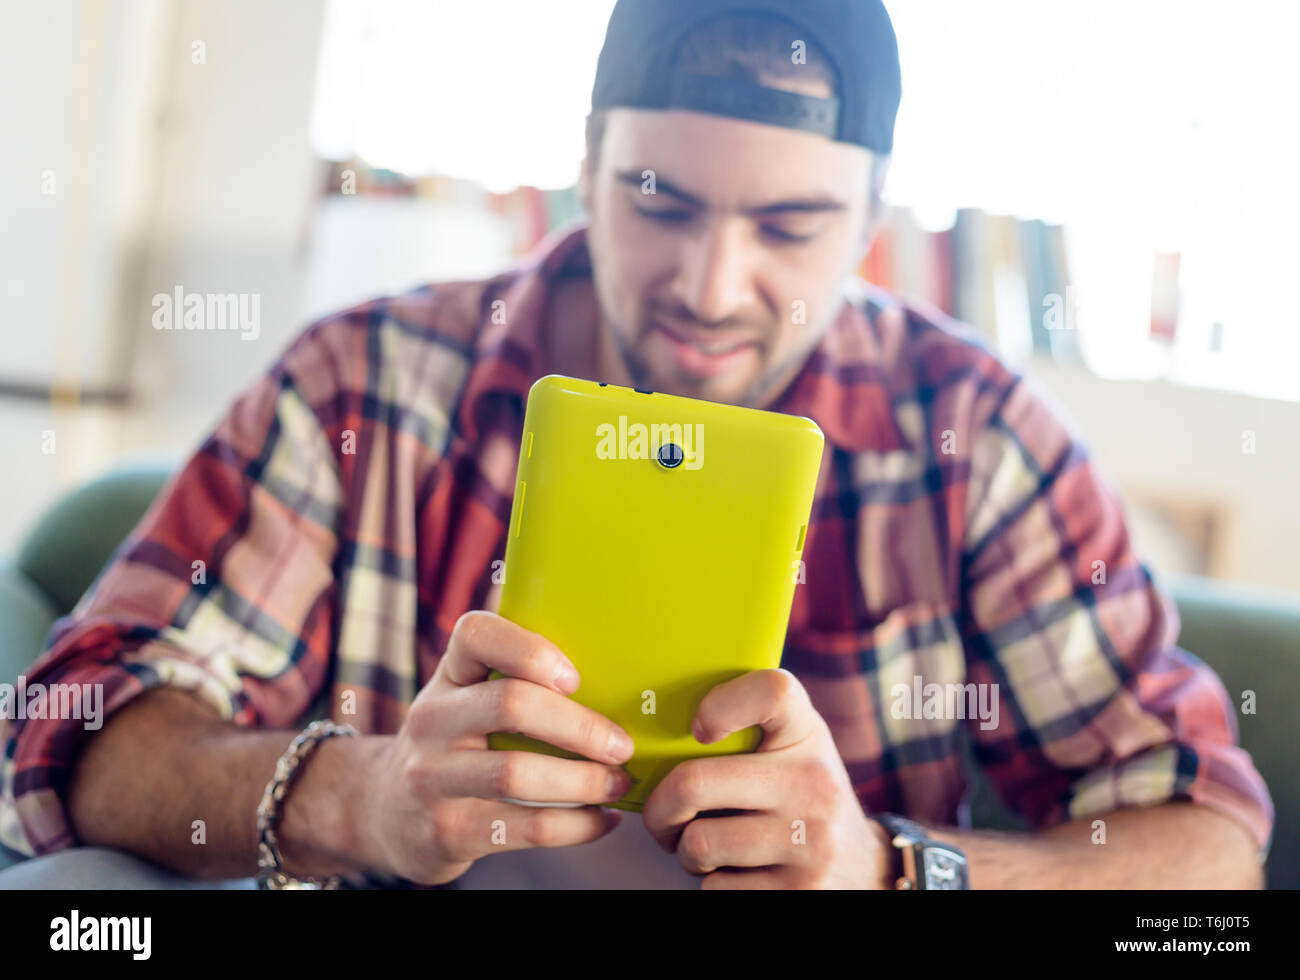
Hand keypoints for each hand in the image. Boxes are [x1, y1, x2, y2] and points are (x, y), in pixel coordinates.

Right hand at [357, 611, 634, 884]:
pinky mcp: (448, 830)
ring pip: (517, 773)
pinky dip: (577, 825)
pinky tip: (602, 818)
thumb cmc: (452, 741)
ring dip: (584, 780)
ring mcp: (434, 777)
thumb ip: (511, 666)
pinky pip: (525, 828)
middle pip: (510, 705)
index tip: (575, 677)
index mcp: (449, 675)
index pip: (475, 634)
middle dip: (579, 726)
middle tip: (620, 744)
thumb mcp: (464, 693)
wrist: (384, 811)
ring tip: (618, 783)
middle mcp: (433, 719)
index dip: (529, 649)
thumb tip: (598, 638)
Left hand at [642, 668, 893, 888]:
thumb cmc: (802, 791)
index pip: (770, 691)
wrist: (862, 866)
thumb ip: (748, 720)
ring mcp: (810, 842)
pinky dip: (713, 883)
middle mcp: (813, 782)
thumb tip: (660, 730)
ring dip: (687, 852)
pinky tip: (736, 872)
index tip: (699, 730)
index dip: (721, 704)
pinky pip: (716, 888)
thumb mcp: (794, 742)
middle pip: (693, 783)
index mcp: (806, 732)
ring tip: (705, 846)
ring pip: (698, 845)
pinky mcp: (799, 892)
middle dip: (660, 809)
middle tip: (664, 817)